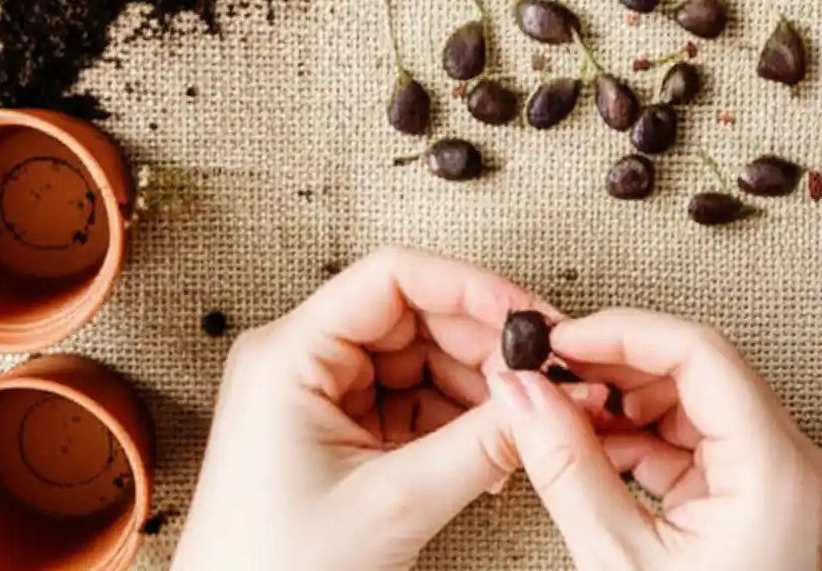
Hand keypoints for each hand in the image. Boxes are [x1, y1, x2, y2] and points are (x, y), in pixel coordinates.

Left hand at [174, 247, 549, 570]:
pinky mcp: (338, 428)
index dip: (469, 288)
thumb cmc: (275, 568)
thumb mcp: (394, 503)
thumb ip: (482, 444)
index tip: (527, 318)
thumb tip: (547, 400)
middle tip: (544, 378)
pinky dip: (458, 422)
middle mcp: (301, 360)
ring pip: (423, 361)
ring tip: (520, 427)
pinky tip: (490, 452)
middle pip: (416, 317)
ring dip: (478, 391)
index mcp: (289, 355)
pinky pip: (414, 401)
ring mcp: (320, 393)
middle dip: (485, 349)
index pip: (392, 279)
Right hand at [488, 309, 821, 570]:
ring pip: (693, 404)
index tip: (562, 339)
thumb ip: (565, 465)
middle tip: (551, 373)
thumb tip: (522, 393)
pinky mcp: (754, 499)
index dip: (623, 334)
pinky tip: (591, 448)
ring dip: (623, 403)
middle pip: (699, 372)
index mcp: (776, 472)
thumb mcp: (617, 558)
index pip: (700, 355)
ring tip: (563, 416)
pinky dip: (639, 439)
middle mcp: (790, 466)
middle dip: (617, 367)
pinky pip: (693, 443)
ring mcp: (776, 482)